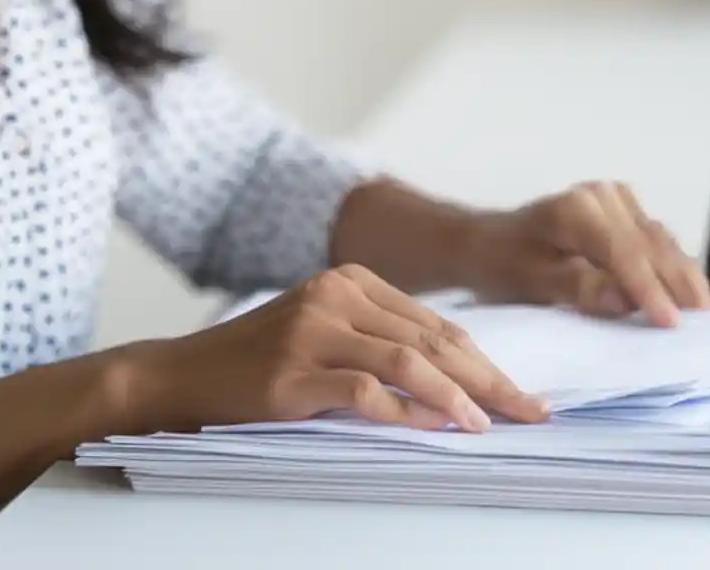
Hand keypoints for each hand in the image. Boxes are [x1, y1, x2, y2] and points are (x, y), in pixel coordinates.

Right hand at [121, 265, 550, 433]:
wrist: (180, 376)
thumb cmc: (259, 363)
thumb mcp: (324, 335)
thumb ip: (381, 342)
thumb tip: (457, 381)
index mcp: (351, 281)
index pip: (437, 325)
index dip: (485, 361)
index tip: (521, 393)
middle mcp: (336, 295)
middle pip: (433, 340)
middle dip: (488, 379)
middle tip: (529, 412)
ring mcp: (312, 330)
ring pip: (407, 360)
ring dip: (456, 396)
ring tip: (488, 425)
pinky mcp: (292, 371)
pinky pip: (364, 390)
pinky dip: (405, 411)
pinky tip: (434, 428)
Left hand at [464, 181, 709, 326]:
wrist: (487, 244)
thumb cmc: (503, 266)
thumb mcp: (531, 284)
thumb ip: (578, 288)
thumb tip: (625, 299)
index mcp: (574, 209)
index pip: (623, 251)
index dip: (649, 289)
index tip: (669, 323)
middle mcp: (600, 195)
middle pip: (649, 244)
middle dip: (675, 284)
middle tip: (702, 325)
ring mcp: (615, 199)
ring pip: (659, 241)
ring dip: (681, 275)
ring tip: (702, 314)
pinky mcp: (624, 210)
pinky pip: (654, 240)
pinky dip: (670, 267)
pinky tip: (686, 295)